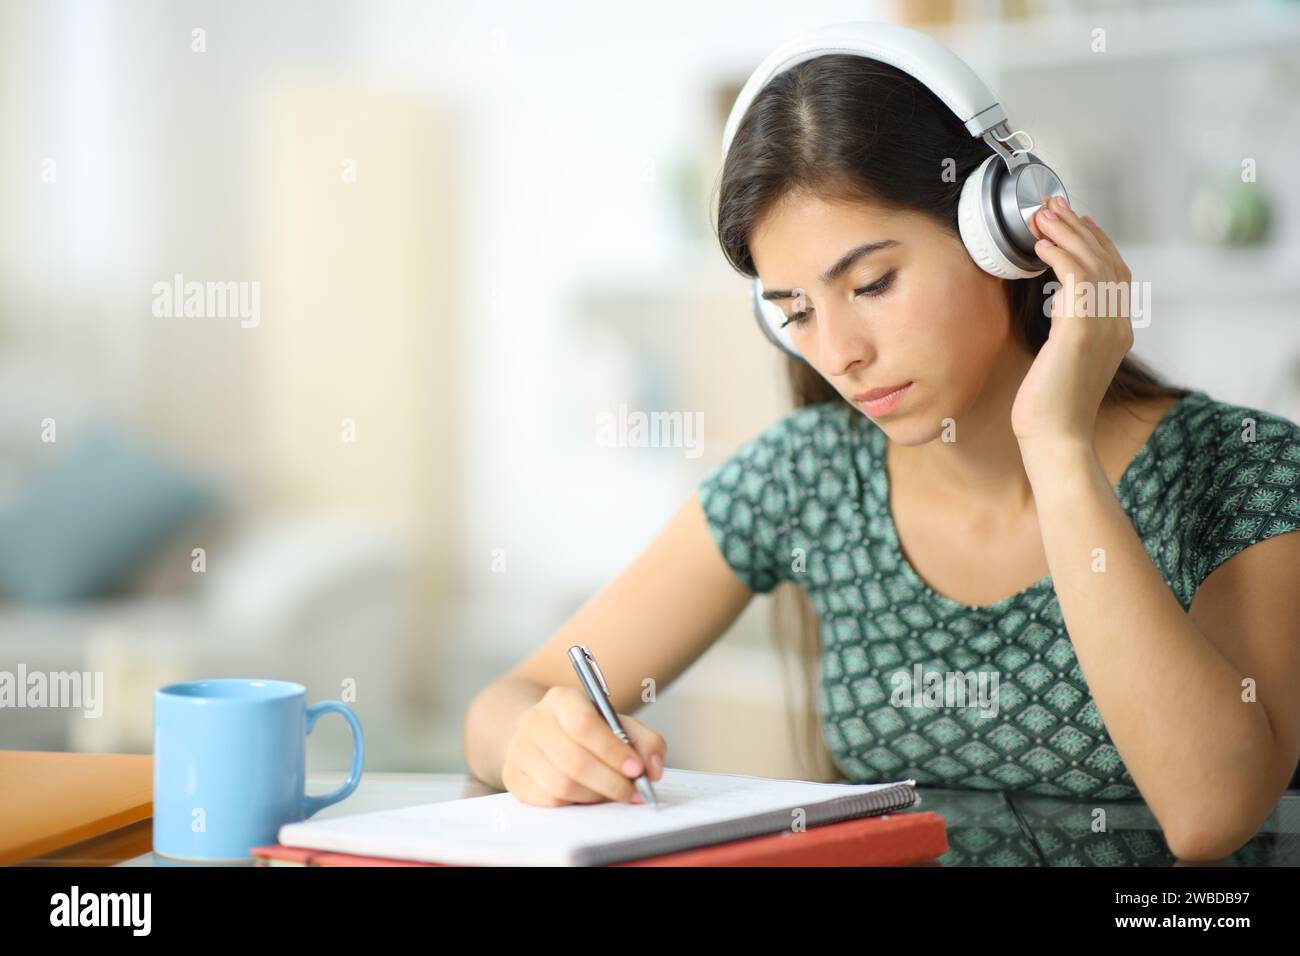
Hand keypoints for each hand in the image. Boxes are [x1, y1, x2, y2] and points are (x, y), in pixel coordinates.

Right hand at [501, 685, 666, 806]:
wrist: (543, 734)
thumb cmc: (587, 731)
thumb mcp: (618, 725)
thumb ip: (645, 742)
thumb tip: (653, 769)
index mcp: (561, 699)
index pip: (584, 724)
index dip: (612, 750)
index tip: (636, 769)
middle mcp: (534, 721)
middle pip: (574, 760)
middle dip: (610, 782)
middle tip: (633, 792)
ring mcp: (519, 750)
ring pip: (561, 785)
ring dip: (594, 796)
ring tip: (612, 793)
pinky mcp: (513, 777)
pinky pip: (547, 801)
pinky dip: (574, 804)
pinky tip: (588, 796)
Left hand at [1010, 195, 1134, 446]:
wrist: (1054, 437)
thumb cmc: (1049, 406)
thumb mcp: (1064, 359)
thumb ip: (1069, 328)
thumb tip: (1058, 303)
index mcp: (1118, 330)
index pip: (1115, 273)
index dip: (1097, 241)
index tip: (1077, 219)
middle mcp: (1118, 324)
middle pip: (1106, 260)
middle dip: (1079, 228)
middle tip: (1054, 204)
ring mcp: (1104, 326)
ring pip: (1091, 263)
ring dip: (1066, 233)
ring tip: (1042, 214)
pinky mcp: (1081, 330)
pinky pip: (1075, 279)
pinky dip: (1059, 256)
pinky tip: (1040, 244)